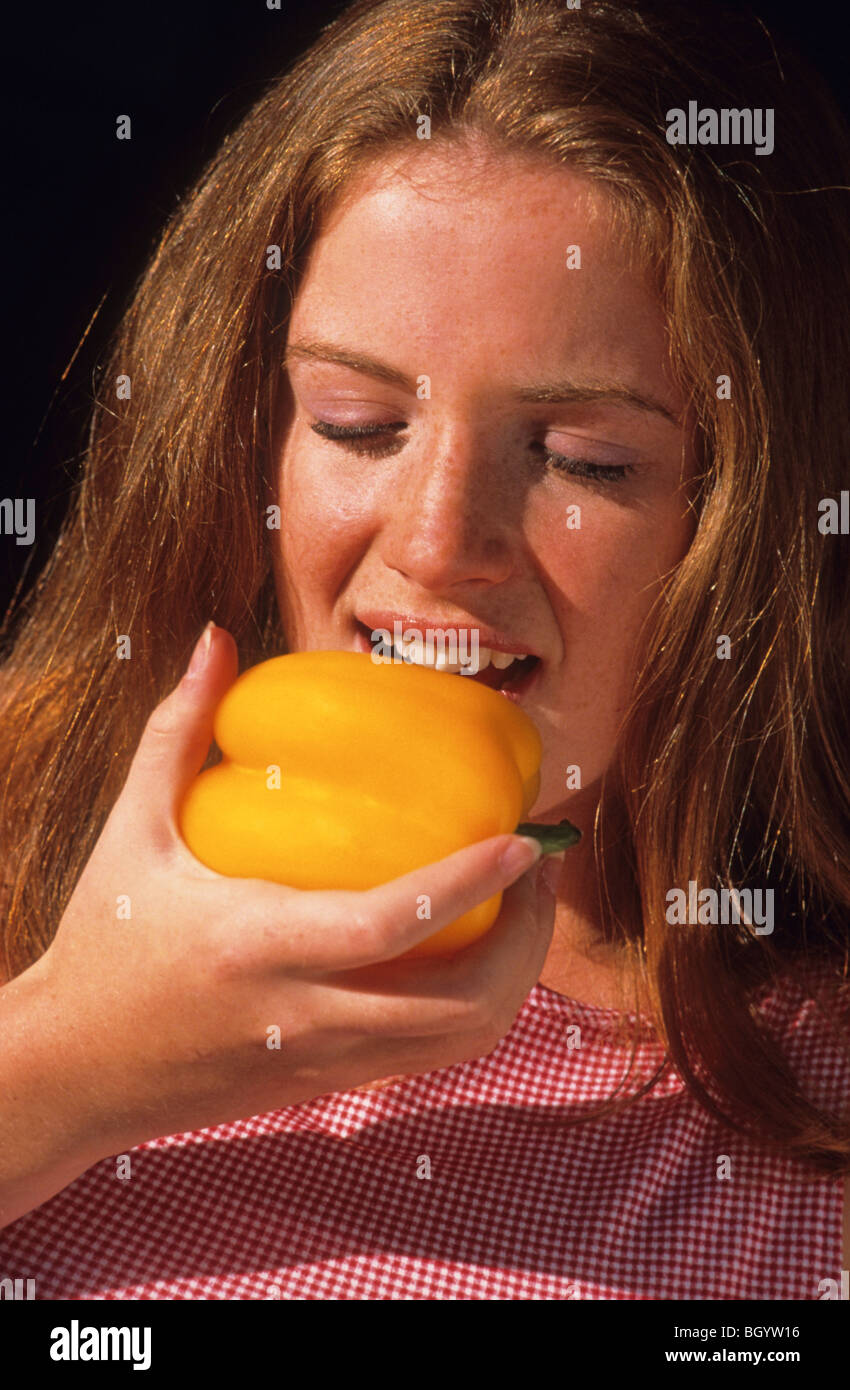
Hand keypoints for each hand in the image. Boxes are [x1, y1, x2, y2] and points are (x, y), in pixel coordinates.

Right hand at [26, 624, 555, 1159]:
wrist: (76, 1073)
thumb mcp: (133, 833)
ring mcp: (323, 1063)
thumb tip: (218, 638)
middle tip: (538, 871)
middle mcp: (302, 1017)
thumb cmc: (102, 943)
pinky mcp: (328, 1087)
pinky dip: (472, 1007)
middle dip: (526, 943)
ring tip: (519, 908)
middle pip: (459, 1009)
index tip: (524, 837)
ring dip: (512, 979)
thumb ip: (179, 732)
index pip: (390, 926)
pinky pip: (428, 1057)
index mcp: (255, 945)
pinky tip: (467, 949)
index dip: (471, 884)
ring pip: (458, 1044)